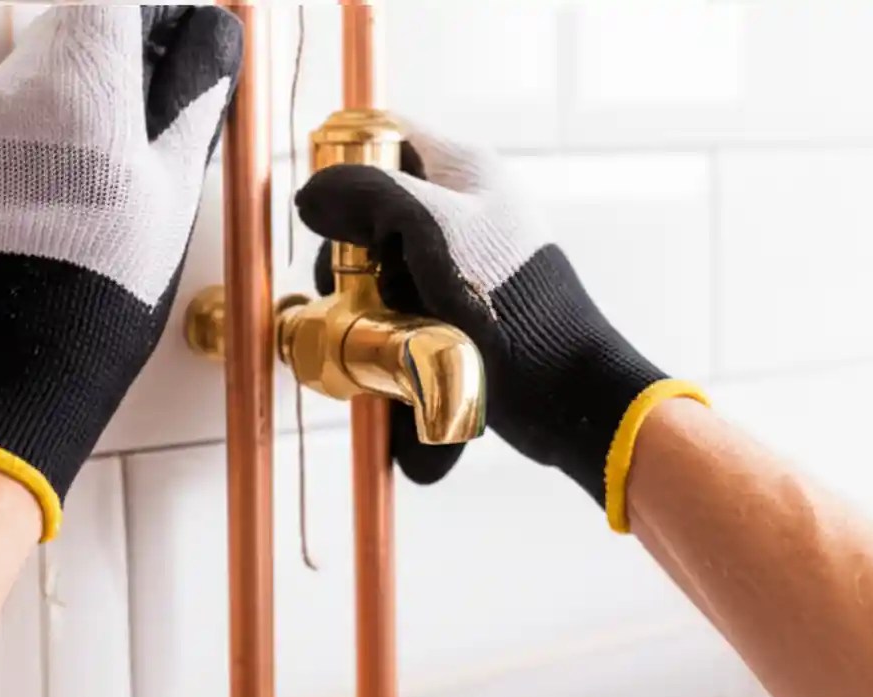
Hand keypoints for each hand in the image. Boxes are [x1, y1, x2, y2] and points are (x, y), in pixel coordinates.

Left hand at [0, 6, 241, 540]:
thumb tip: (216, 38)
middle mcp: (14, 88)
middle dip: (121, 51)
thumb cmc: (110, 282)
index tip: (185, 49)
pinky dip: (45, 121)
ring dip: (83, 86)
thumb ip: (193, 99)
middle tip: (161, 104)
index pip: (115, 3)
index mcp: (80, 89)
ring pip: (39, 66)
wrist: (22, 362)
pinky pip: (6, 108)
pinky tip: (72, 179)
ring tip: (119, 154)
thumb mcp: (173, 187)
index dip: (158, 18)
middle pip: (74, 28)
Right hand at [295, 125, 707, 529]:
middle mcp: (462, 206)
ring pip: (381, 261)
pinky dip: (387, 323)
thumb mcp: (433, 229)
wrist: (561, 386)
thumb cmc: (508, 299)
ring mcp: (462, 257)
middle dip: (350, 250)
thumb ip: (369, 196)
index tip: (331, 214)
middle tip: (356, 285)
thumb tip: (311, 196)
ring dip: (365, 295)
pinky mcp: (461, 304)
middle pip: (373, 207)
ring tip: (380, 324)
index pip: (387, 135)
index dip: (348, 165)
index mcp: (463, 168)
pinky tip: (390, 346)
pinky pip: (401, 301)